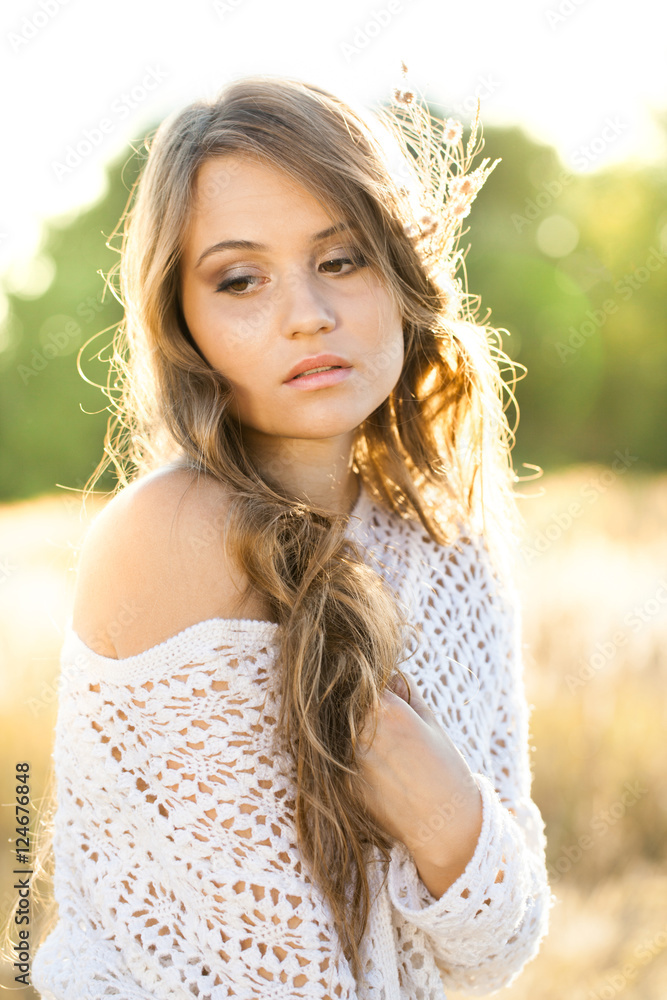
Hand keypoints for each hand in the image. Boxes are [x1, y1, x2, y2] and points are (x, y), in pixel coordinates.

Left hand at [355, 672, 482, 890]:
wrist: (444, 827)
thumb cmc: (446, 770)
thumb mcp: (430, 722)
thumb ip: (406, 693)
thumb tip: (389, 674)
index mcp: (386, 709)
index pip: (362, 677)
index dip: (369, 678)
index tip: (374, 681)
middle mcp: (360, 731)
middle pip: (343, 701)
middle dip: (355, 701)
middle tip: (375, 713)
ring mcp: (347, 758)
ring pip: (335, 728)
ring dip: (347, 726)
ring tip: (378, 741)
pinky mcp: (341, 783)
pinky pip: (336, 756)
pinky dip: (346, 753)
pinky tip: (373, 764)